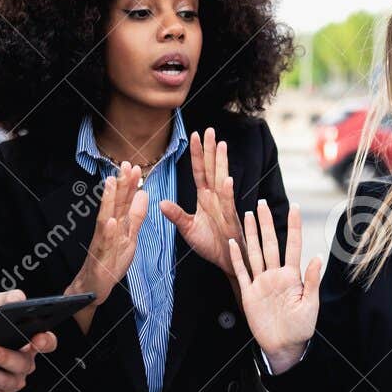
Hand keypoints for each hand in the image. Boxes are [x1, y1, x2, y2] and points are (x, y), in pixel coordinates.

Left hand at [0, 291, 57, 391]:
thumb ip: (7, 299)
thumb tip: (20, 298)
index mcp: (30, 342)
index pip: (47, 342)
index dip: (45, 341)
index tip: (37, 337)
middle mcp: (25, 363)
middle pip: (24, 365)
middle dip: (5, 358)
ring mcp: (13, 381)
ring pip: (4, 381)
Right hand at [69, 165, 147, 324]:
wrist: (93, 287)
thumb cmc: (110, 261)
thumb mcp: (129, 237)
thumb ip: (136, 216)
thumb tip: (143, 194)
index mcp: (117, 225)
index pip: (123, 201)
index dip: (129, 184)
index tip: (134, 166)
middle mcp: (108, 230)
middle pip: (114, 204)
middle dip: (120, 184)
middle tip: (124, 165)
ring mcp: (102, 243)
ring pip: (105, 218)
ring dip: (108, 200)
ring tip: (111, 183)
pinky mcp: (99, 258)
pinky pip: (103, 244)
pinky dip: (107, 232)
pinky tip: (110, 221)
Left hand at [161, 128, 243, 278]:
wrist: (228, 261)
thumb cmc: (211, 244)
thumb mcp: (188, 229)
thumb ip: (176, 215)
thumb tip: (161, 202)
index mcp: (206, 198)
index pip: (199, 171)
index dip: (197, 154)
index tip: (195, 135)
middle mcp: (216, 198)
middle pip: (212, 169)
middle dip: (210, 150)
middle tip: (210, 129)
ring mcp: (225, 207)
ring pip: (222, 181)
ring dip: (221, 163)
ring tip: (221, 145)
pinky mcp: (230, 221)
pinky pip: (228, 205)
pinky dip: (228, 192)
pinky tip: (227, 180)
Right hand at [229, 200, 320, 374]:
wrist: (284, 347)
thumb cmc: (301, 328)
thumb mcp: (311, 305)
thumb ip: (311, 281)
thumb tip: (317, 257)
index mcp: (292, 276)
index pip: (292, 245)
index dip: (293, 226)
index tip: (293, 207)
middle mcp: (275, 275)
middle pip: (269, 244)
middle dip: (266, 223)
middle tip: (262, 203)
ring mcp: (261, 283)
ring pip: (254, 253)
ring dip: (251, 234)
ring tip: (247, 215)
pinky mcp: (249, 294)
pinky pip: (241, 272)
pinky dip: (236, 258)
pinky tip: (234, 242)